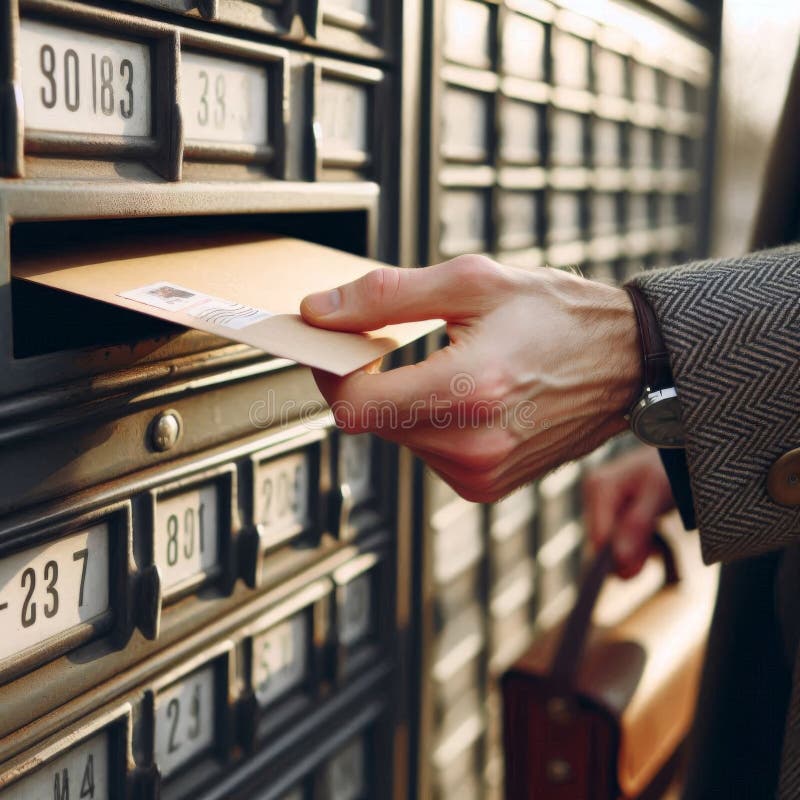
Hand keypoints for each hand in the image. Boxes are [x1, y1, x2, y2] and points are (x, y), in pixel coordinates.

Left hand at [301, 255, 641, 502]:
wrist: (625, 363)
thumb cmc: (556, 315)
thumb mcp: (472, 282)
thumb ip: (385, 296)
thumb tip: (319, 310)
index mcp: (469, 391)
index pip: (355, 405)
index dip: (329, 372)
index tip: (333, 344)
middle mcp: (472, 447)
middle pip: (371, 421)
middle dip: (367, 381)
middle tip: (388, 343)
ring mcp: (480, 475)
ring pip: (397, 438)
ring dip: (400, 402)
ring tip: (448, 367)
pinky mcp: (485, 488)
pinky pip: (426, 454)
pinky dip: (428, 423)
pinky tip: (466, 397)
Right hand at [582, 446, 675, 577]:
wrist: (677, 452)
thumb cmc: (669, 469)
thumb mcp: (657, 496)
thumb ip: (637, 527)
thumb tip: (620, 563)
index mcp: (599, 487)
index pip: (598, 538)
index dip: (616, 559)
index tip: (637, 572)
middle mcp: (592, 492)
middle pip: (601, 541)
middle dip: (628, 552)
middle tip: (655, 550)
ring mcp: (597, 500)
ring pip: (608, 542)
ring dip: (633, 548)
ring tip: (655, 538)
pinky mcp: (606, 507)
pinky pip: (614, 536)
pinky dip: (632, 541)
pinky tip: (648, 533)